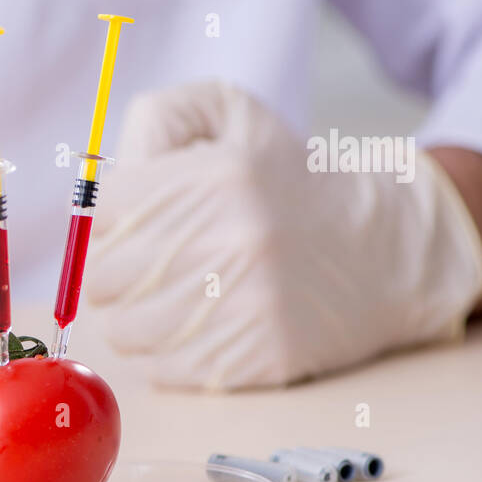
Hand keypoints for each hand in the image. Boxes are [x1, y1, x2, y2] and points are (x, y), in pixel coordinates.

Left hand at [85, 81, 481, 388]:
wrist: (386, 249)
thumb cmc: (284, 179)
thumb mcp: (228, 113)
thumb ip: (154, 121)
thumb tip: (94, 178)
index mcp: (216, 176)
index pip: (100, 215)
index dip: (106, 219)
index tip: (130, 221)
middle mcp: (230, 242)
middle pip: (102, 278)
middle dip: (117, 268)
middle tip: (153, 258)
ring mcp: (245, 308)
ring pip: (124, 329)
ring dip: (137, 314)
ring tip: (180, 290)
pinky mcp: (255, 361)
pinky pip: (162, 369)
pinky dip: (168, 351)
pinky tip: (205, 322)